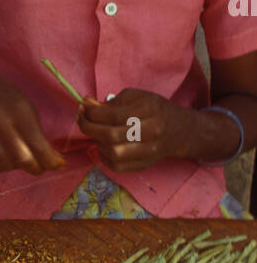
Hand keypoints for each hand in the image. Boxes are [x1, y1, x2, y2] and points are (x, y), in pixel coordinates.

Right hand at [0, 71, 66, 174]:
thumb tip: (53, 160)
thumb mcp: (26, 107)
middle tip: (42, 167)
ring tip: (22, 158)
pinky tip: (7, 155)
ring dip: (18, 167)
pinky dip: (4, 165)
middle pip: (22, 159)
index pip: (38, 145)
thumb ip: (37, 133)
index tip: (59, 165)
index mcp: (18, 110)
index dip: (51, 161)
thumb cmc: (5, 98)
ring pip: (6, 165)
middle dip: (36, 168)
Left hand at [77, 88, 193, 170]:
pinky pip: (116, 166)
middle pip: (112, 135)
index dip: (93, 113)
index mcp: (151, 109)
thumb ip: (112, 101)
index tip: (83, 108)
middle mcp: (152, 131)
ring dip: (97, 142)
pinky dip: (103, 156)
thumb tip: (86, 104)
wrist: (180, 131)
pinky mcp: (144, 165)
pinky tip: (103, 145)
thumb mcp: (137, 97)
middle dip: (89, 127)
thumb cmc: (155, 110)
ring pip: (113, 153)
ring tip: (96, 132)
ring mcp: (149, 152)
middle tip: (82, 120)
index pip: (114, 115)